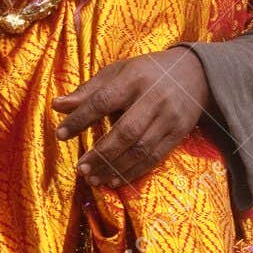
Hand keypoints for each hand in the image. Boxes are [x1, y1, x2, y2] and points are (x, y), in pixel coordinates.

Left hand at [51, 47, 209, 189]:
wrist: (195, 74)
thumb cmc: (147, 73)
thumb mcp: (118, 72)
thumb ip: (88, 91)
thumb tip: (56, 105)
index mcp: (133, 78)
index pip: (103, 101)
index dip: (81, 119)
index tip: (60, 135)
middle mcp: (154, 98)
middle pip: (126, 131)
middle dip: (101, 153)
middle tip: (80, 168)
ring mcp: (169, 117)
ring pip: (141, 149)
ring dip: (115, 167)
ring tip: (93, 178)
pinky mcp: (179, 133)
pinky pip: (155, 158)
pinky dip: (133, 172)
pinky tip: (115, 180)